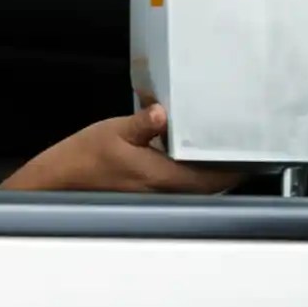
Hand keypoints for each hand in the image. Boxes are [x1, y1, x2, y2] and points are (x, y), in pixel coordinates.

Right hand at [0, 103, 243, 193]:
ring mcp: (153, 195)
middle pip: (206, 185)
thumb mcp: (113, 131)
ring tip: (218, 148)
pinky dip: (188, 172)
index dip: (232, 171)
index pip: (209, 179)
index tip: (249, 158)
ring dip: (207, 171)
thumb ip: (143, 123)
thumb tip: (163, 112)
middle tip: (239, 148)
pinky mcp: (144, 192)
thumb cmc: (83, 159)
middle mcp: (161, 191)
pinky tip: (185, 153)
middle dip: (224, 170)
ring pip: (192, 186)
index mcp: (159, 177)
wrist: (58, 181)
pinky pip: (177, 184)